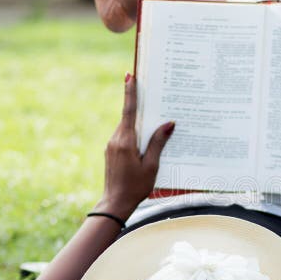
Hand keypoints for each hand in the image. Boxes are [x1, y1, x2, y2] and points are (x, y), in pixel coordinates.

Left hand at [96, 73, 174, 219]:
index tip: (129, 76)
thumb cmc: (135, 187)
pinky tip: (145, 139)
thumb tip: (168, 124)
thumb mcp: (151, 165)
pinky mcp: (112, 151)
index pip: (129, 111)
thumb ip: (158, 143)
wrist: (115, 203)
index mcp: (126, 141)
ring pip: (127, 127)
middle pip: (129, 117)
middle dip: (139, 104)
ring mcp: (112, 145)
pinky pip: (124, 136)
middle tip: (148, 89)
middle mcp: (116, 140)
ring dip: (138, 121)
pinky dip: (135, 133)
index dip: (130, 93)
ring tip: (153, 119)